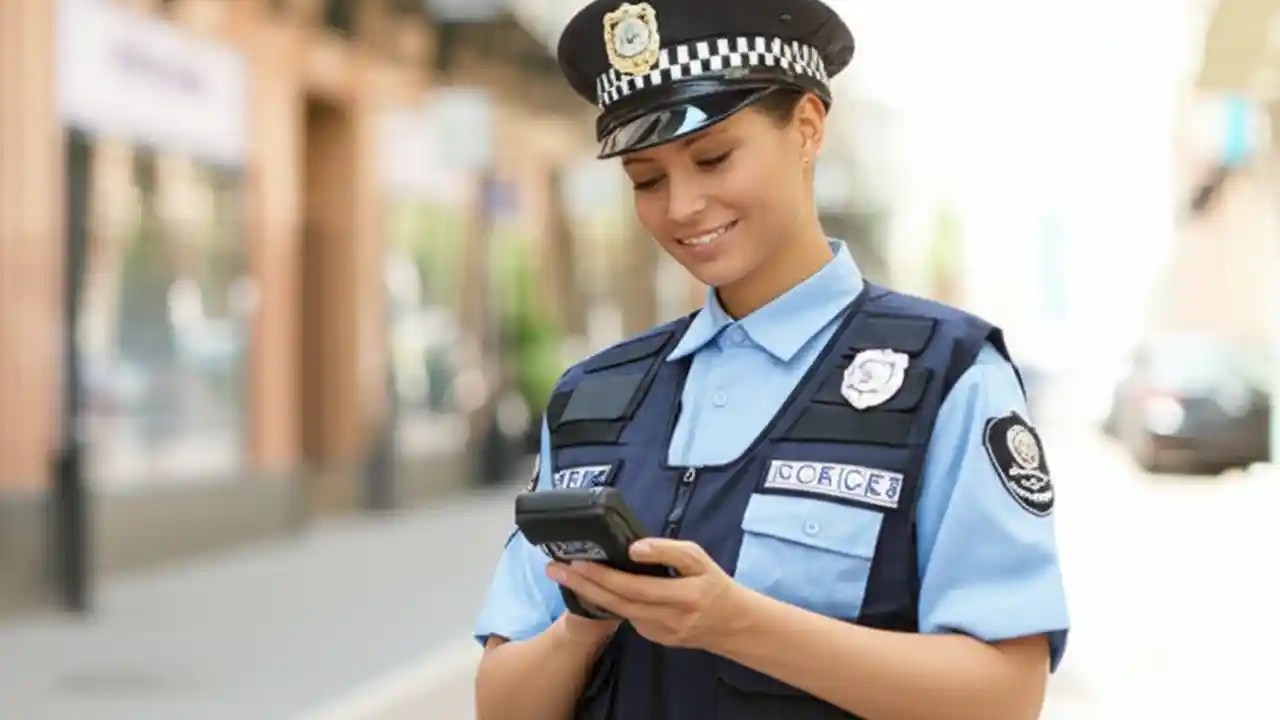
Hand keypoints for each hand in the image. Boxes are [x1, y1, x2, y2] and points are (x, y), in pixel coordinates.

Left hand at [546, 539, 743, 651]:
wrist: (730, 624)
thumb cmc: (713, 584)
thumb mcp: (699, 558)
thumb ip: (668, 551)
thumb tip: (635, 548)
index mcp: (683, 596)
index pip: (634, 586)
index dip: (604, 575)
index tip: (578, 560)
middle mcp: (667, 618)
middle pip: (617, 602)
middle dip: (583, 584)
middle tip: (555, 567)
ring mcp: (658, 632)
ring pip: (617, 612)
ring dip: (588, 593)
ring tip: (564, 574)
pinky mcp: (654, 638)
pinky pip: (626, 617)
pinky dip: (607, 602)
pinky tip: (590, 586)